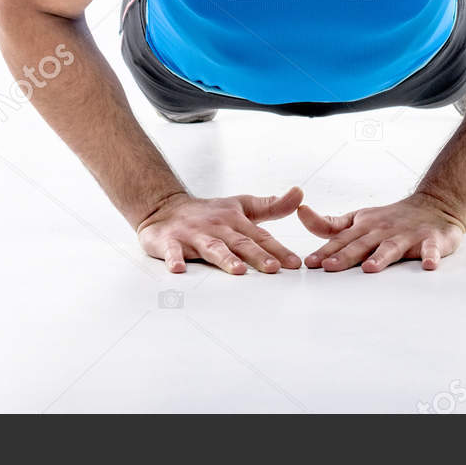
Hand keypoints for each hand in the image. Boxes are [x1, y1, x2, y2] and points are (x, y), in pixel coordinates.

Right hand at [136, 186, 303, 273]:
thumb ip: (271, 206)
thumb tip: (300, 194)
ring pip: (212, 248)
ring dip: (225, 259)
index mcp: (234, 221)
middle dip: (257, 256)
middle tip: (273, 268)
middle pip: (239, 243)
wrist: (165, 208)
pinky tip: (179, 268)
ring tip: (238, 270)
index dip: (278, 249)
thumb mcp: (242, 206)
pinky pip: (172, 251)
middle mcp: (217, 228)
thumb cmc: (209, 213)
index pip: (260, 237)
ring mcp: (193, 235)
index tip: (294, 264)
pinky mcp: (170, 241)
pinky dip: (174, 259)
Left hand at [298, 192, 465, 272]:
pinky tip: (429, 265)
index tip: (310, 263)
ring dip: (381, 257)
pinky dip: (431, 256)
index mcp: (364, 227)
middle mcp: (383, 231)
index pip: (341, 240)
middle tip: (329, 267)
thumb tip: (300, 215)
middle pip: (362, 245)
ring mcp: (407, 235)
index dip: (325, 251)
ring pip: (392, 248)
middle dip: (345, 256)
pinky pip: (431, 249)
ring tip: (369, 269)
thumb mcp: (358, 219)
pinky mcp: (432, 240)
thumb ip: (330, 224)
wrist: (434, 205)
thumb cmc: (390, 218)